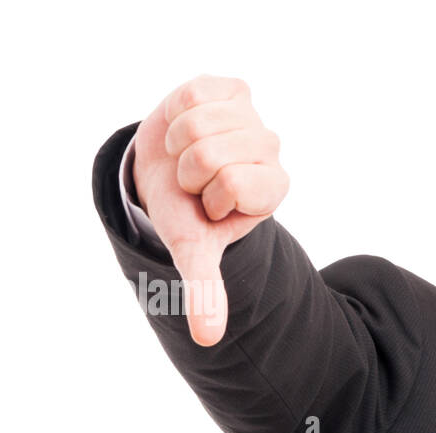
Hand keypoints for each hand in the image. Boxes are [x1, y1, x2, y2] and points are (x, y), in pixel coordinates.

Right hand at [132, 75, 288, 344]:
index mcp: (273, 189)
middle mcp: (271, 151)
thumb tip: (208, 340)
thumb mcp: (195, 250)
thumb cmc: (185, 212)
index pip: (235, 184)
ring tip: (188, 154)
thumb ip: (206, 291)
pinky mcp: (231, 89)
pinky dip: (178, 111)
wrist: (163, 172)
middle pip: (213, 154)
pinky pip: (195, 93)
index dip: (209, 195)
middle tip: (194, 179)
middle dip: (190, 171)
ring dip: (181, 142)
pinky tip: (187, 125)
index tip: (209, 204)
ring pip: (200, 122)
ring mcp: (252, 117)